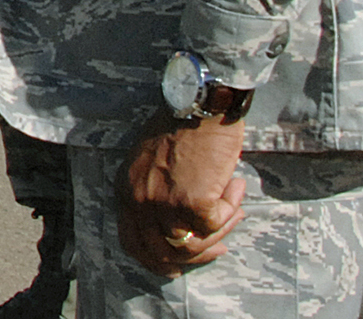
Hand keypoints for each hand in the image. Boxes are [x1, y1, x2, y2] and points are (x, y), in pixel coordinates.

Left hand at [117, 115, 247, 277]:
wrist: (200, 102)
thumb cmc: (181, 124)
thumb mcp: (150, 161)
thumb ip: (156, 194)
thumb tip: (180, 231)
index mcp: (126, 191)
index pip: (133, 244)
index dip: (158, 259)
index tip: (181, 261)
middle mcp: (139, 201)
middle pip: (161, 254)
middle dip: (194, 258)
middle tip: (218, 248)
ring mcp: (164, 204)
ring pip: (192, 246)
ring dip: (218, 233)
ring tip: (233, 208)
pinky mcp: (192, 202)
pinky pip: (216, 225)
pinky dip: (231, 210)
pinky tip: (236, 186)